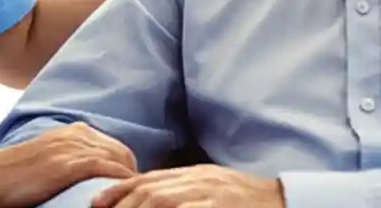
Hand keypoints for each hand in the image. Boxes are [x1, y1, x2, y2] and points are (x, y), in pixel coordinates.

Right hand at [0, 123, 138, 206]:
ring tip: (135, 199)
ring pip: (120, 160)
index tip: (132, 188)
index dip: (127, 168)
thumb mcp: (47, 161)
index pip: (116, 147)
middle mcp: (77, 134)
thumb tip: (88, 180)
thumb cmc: (12, 176)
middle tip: (138, 196)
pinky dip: (121, 183)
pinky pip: (108, 170)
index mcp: (73, 131)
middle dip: (134, 174)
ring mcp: (73, 147)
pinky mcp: (69, 163)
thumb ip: (69, 162)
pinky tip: (124, 196)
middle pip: (123, 153)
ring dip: (131, 181)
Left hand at [89, 165, 284, 207]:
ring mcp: (210, 196)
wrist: (285, 202)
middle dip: (121, 205)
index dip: (119, 189)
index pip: (149, 179)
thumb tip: (152, 199)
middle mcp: (199, 181)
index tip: (96, 203)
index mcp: (195, 174)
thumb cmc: (247, 200)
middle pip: (150, 190)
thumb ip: (185, 190)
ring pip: (163, 202)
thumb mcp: (212, 187)